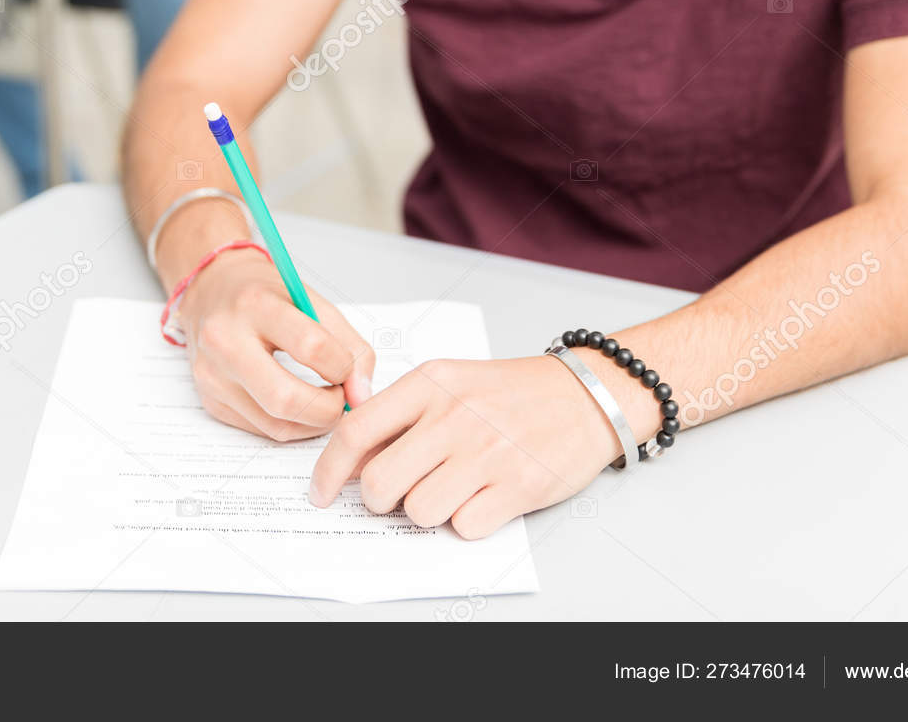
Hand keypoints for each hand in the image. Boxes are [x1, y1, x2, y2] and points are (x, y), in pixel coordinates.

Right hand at [177, 247, 375, 440]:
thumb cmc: (263, 295)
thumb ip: (348, 344)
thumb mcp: (310, 301)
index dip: (342, 367)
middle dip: (328, 410)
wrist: (209, 292)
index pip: (311, 347)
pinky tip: (298, 404)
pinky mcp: (210, 400)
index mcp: (255, 304)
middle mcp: (225, 340)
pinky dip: (290, 424)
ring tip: (323, 402)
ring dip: (313, 423)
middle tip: (341, 400)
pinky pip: (261, 429)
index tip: (347, 369)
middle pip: (286, 399)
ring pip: (275, 424)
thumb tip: (362, 394)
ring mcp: (212, 375)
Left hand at [309, 355, 625, 539]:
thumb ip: (400, 411)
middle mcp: (454, 416)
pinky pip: (463, 527)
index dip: (329, 469)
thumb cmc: (511, 393)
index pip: (356, 430)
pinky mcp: (517, 487)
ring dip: (426, 511)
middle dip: (379, 500)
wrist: (586, 395)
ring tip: (451, 489)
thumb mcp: (450, 381)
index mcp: (430, 384)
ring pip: (419, 510)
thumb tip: (351, 456)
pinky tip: (483, 497)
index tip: (321, 492)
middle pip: (380, 482)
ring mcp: (486, 453)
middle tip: (396, 494)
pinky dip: (467, 522)